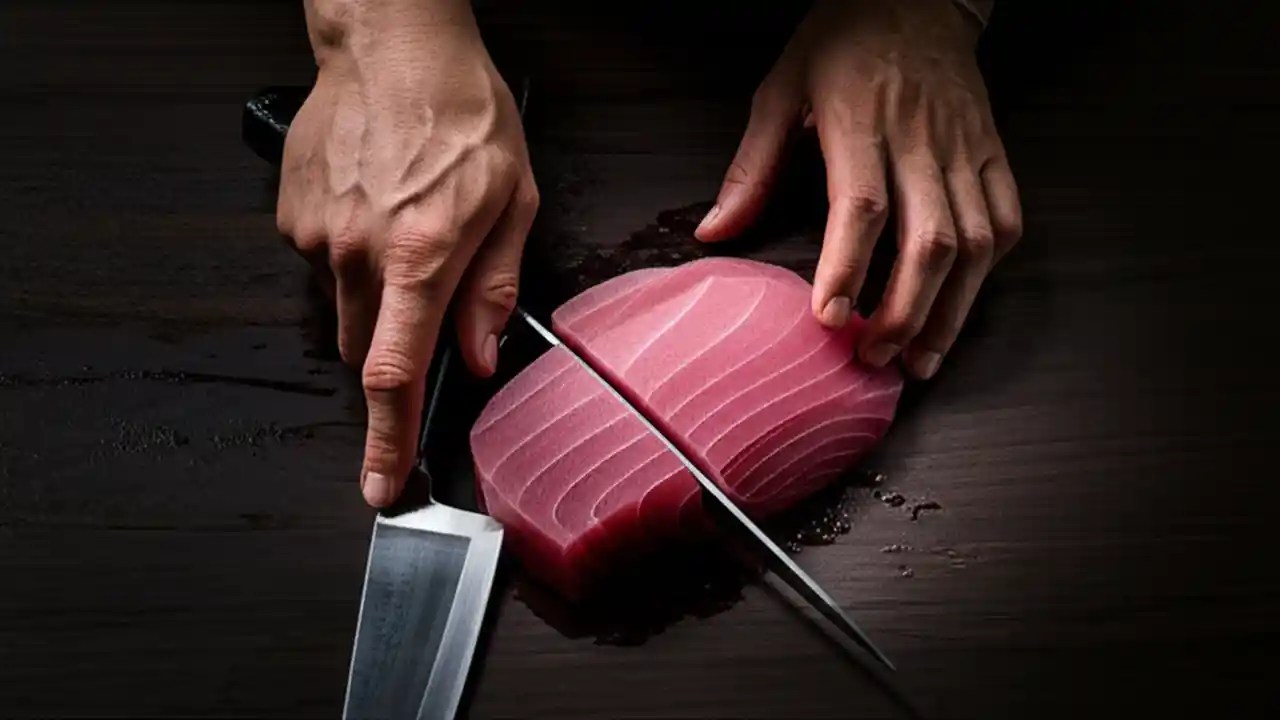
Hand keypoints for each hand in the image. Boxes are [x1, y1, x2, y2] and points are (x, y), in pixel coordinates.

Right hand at [276, 0, 538, 506]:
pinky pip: (322, 263)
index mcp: (421, 256)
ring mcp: (316, 235)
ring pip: (343, 307)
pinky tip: (377, 203)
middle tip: (429, 286)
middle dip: (396, 344)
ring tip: (406, 223)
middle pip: (365, 350)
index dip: (388, 441)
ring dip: (375, 291)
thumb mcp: (512, 201)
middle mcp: (359, 254)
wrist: (394, 46)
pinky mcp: (291, 216)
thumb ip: (493, 288)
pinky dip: (351, 253)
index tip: (381, 485)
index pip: (395, 373)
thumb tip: (478, 356)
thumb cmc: (462, 112)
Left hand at [696, 0, 1021, 379]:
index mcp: (859, 124)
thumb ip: (752, 165)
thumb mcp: (780, 88)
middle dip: (904, 312)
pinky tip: (961, 304)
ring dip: (950, 311)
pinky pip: (1005, 219)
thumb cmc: (843, 40)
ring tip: (921, 360)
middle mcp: (919, 142)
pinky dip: (986, 270)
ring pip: (973, 243)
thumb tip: (713, 232)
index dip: (847, 267)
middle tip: (874, 359)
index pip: (860, 205)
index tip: (829, 319)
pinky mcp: (992, 153)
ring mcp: (964, 150)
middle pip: (927, 241)